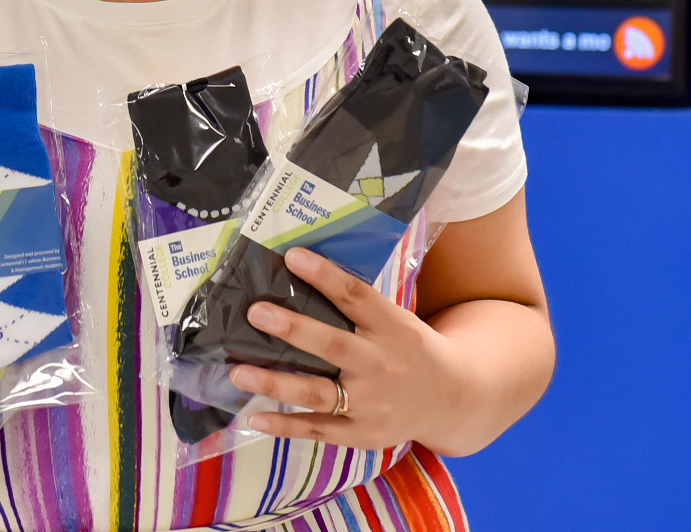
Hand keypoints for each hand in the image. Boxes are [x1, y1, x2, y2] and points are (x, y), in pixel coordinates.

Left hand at [228, 247, 466, 451]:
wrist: (452, 397)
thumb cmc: (410, 349)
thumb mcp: (397, 320)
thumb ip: (359, 307)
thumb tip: (304, 273)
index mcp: (393, 327)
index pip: (357, 297)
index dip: (325, 276)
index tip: (293, 257)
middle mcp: (382, 365)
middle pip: (333, 345)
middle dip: (292, 329)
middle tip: (255, 312)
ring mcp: (372, 403)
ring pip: (318, 392)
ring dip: (275, 382)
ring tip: (238, 371)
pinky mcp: (363, 434)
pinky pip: (318, 429)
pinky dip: (286, 425)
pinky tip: (254, 417)